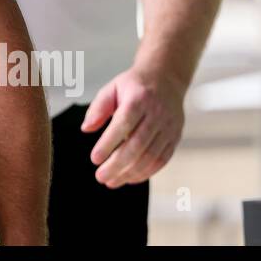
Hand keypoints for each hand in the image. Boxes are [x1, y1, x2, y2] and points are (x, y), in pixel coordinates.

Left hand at [82, 66, 185, 188]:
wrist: (166, 79)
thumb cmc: (134, 86)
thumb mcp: (112, 88)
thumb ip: (98, 108)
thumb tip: (86, 128)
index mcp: (139, 99)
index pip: (123, 124)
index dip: (109, 144)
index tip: (95, 159)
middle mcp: (157, 114)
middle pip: (138, 145)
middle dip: (118, 164)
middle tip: (100, 176)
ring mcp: (169, 127)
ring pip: (151, 156)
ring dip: (130, 173)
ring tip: (111, 182)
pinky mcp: (175, 137)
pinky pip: (162, 160)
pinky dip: (146, 173)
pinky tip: (130, 179)